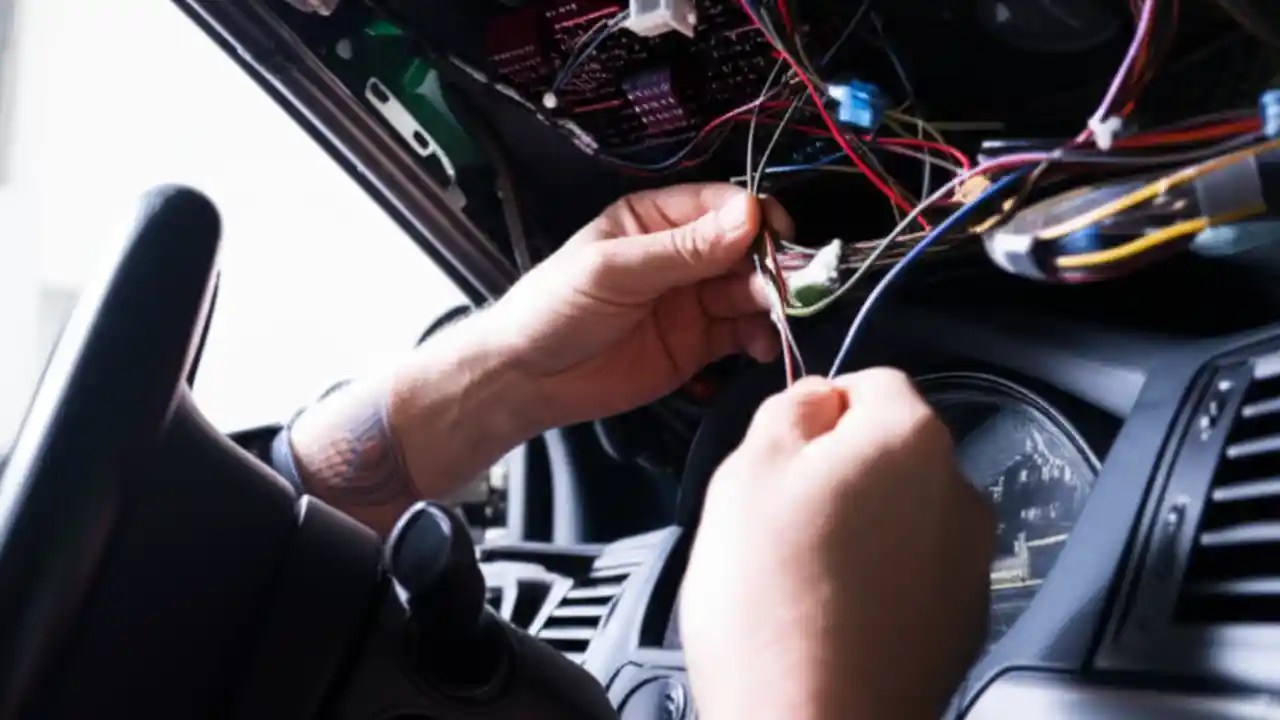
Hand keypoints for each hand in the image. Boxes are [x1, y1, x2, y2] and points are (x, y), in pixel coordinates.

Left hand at [293, 184, 793, 531]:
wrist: (527, 380)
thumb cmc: (553, 309)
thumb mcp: (613, 271)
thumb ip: (681, 250)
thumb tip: (747, 217)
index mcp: (655, 220)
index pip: (721, 206)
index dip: (755, 219)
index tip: (778, 238)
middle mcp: (681, 256)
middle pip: (746, 249)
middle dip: (771, 265)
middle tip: (783, 288)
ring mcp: (692, 300)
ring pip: (750, 291)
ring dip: (770, 303)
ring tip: (773, 318)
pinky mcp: (698, 344)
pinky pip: (743, 333)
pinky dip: (761, 338)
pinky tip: (761, 347)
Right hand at [680, 370, 994, 719]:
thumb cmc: (774, 607)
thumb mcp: (746, 475)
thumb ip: (787, 411)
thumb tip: (816, 398)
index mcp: (910, 438)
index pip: (871, 382)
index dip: (817, 409)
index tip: (784, 453)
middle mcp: (957, 493)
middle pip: (890, 452)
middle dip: (838, 472)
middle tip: (780, 520)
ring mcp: (967, 563)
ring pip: (901, 514)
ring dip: (858, 528)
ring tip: (802, 577)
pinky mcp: (961, 622)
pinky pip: (913, 574)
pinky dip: (878, 580)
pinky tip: (831, 614)